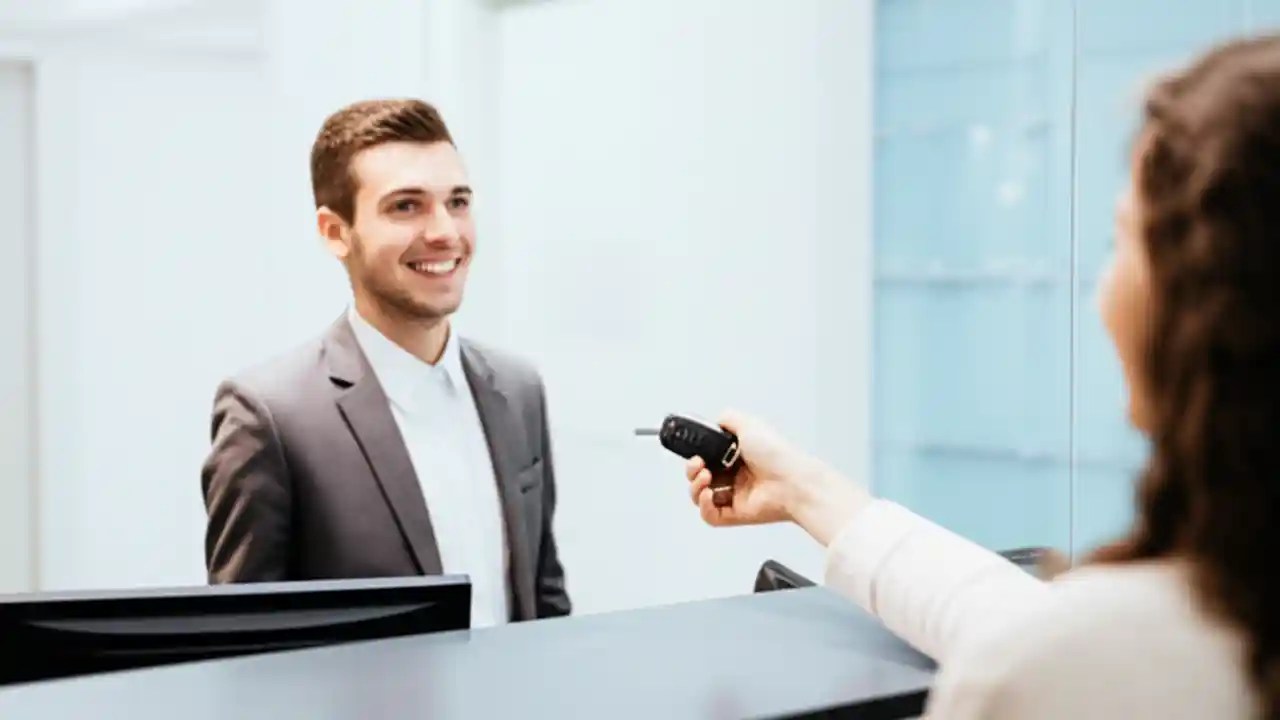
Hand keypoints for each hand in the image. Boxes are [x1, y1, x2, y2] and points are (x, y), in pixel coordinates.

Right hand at [684, 410, 871, 544]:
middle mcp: (736, 476)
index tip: (695, 453)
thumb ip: (728, 419)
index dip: (696, 457)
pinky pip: (711, 516)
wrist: (794, 481)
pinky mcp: (737, 514)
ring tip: (705, 478)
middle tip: (698, 465)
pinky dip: (704, 506)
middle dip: (692, 471)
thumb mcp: (750, 425)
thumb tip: (715, 421)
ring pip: (701, 498)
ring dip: (695, 488)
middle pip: (700, 478)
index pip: (707, 458)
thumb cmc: (778, 455)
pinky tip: (709, 495)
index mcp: (738, 456)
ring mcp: (736, 497)